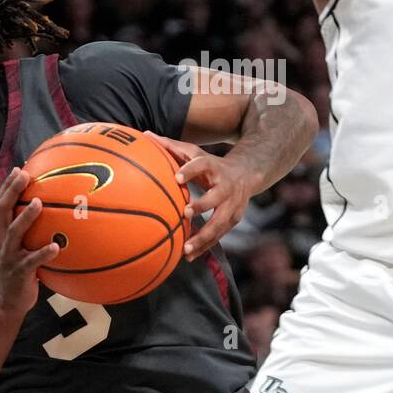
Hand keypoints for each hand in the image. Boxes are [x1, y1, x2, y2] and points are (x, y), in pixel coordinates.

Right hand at [0, 168, 57, 318]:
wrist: (6, 303)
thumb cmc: (18, 271)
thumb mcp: (18, 248)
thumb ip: (27, 231)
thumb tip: (48, 212)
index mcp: (0, 234)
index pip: (0, 205)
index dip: (7, 186)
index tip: (18, 168)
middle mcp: (1, 242)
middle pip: (2, 211)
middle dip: (12, 191)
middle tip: (24, 175)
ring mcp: (9, 257)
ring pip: (14, 233)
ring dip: (26, 217)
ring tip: (39, 203)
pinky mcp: (19, 273)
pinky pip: (32, 261)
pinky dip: (43, 253)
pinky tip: (56, 247)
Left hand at [147, 132, 254, 260]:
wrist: (247, 174)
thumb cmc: (211, 164)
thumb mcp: (195, 153)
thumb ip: (171, 146)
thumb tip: (145, 135)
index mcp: (214, 167)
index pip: (203, 165)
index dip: (191, 171)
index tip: (177, 178)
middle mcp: (226, 186)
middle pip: (216, 197)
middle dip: (203, 206)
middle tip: (185, 213)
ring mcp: (232, 205)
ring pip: (219, 223)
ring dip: (204, 236)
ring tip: (185, 248)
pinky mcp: (233, 219)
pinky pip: (219, 235)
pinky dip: (204, 247)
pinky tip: (188, 257)